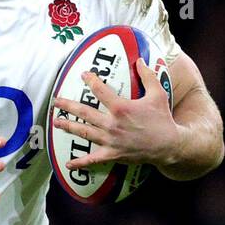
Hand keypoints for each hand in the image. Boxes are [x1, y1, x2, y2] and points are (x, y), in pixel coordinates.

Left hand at [52, 59, 181, 170]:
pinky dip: (80, 163)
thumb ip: (148, 76)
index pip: (100, 90)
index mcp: (121, 107)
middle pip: (84, 112)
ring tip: (56, 123)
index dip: (90, 80)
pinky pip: (93, 160)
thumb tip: (140, 60)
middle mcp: (112, 124)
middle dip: (68, 106)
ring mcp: (110, 140)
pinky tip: (68, 164)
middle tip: (56, 101)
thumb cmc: (162, 119)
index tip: (83, 75)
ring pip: (84, 132)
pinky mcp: (112, 154)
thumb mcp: (158, 94)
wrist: (168, 145)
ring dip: (68, 127)